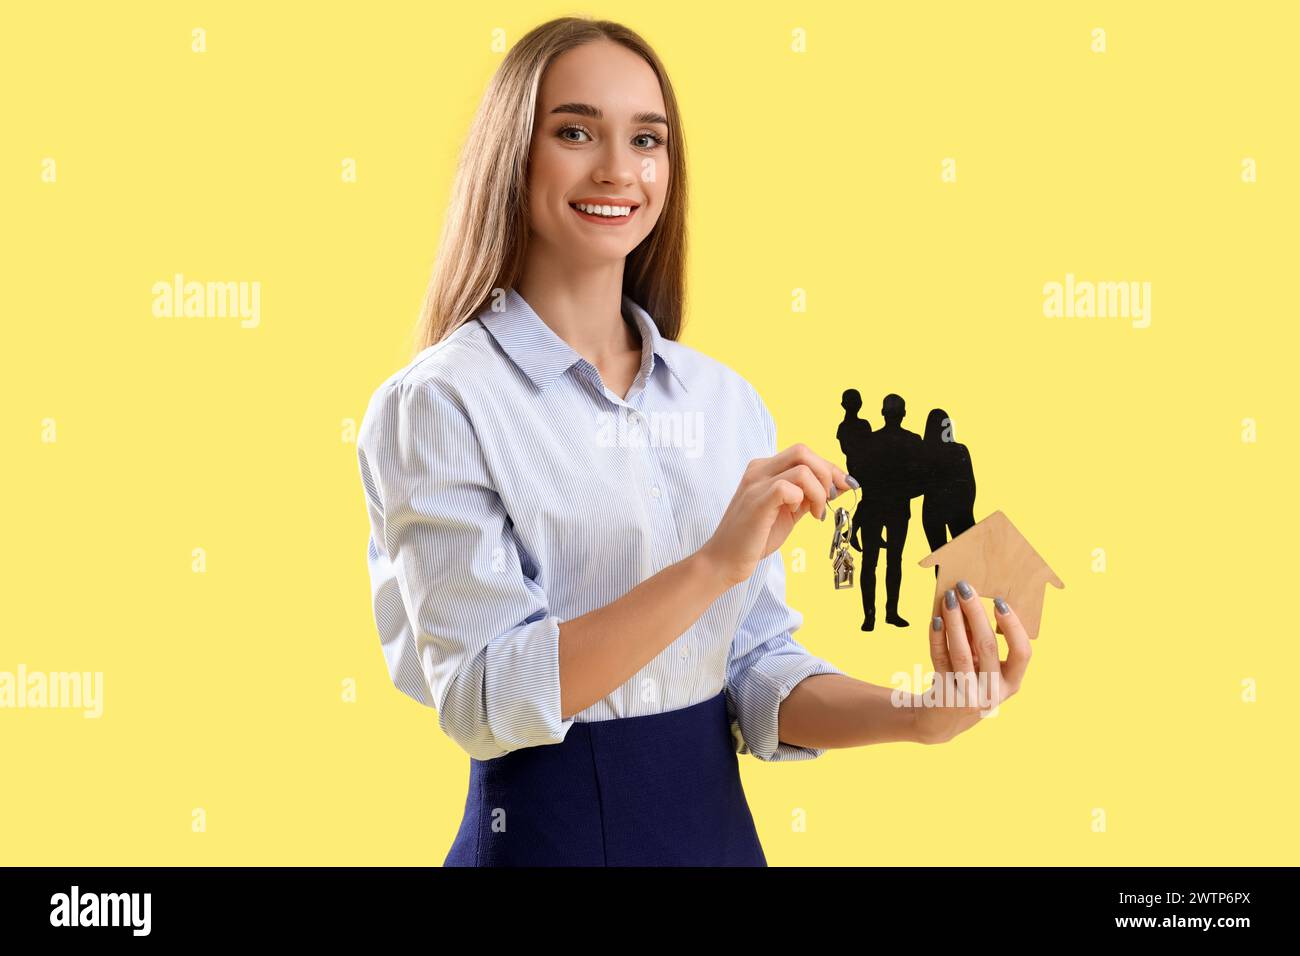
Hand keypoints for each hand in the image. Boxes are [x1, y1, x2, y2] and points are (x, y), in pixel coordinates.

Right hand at [698, 443, 853, 587]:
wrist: (726, 560)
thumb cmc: (755, 538)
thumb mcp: (789, 511)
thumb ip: (809, 496)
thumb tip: (839, 485)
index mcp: (765, 469)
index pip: (803, 454)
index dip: (829, 467)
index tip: (844, 485)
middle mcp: (759, 470)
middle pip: (803, 452)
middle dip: (827, 474)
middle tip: (831, 499)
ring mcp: (756, 483)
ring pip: (802, 468)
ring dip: (818, 491)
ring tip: (815, 513)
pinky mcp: (757, 500)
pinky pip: (789, 487)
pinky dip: (802, 500)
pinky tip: (799, 514)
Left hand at [915, 583, 1032, 744]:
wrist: (940, 723)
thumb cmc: (966, 684)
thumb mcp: (981, 668)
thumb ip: (981, 642)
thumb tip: (972, 601)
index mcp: (1011, 683)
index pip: (1022, 653)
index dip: (1012, 627)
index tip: (999, 602)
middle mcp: (994, 692)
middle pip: (988, 646)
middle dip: (976, 613)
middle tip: (965, 588)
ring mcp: (970, 697)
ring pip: (962, 652)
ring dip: (954, 621)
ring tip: (948, 598)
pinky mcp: (945, 697)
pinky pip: (941, 659)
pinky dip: (937, 637)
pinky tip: (935, 619)